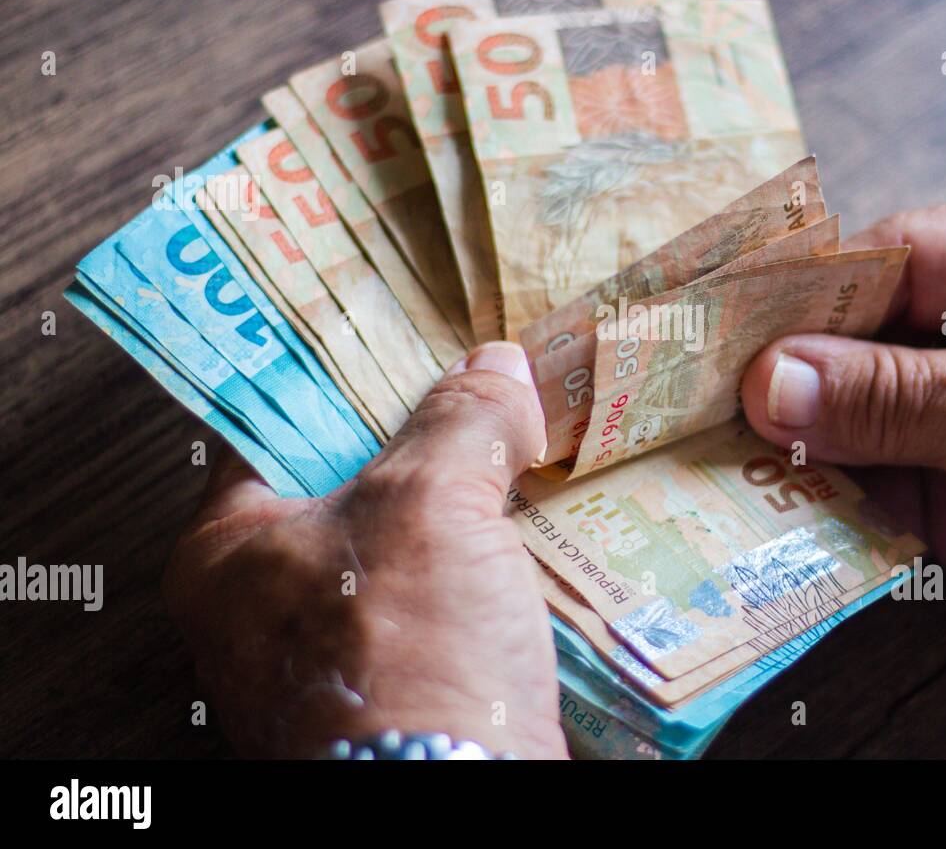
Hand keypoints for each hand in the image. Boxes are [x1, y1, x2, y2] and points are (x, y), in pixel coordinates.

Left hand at [164, 341, 567, 758]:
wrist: (453, 795)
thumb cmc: (401, 660)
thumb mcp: (430, 504)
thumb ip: (460, 421)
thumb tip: (497, 369)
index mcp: (225, 553)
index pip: (276, 429)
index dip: (345, 377)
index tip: (401, 343)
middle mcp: (262, 609)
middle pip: (347, 487)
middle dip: (419, 443)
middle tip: (472, 392)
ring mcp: (329, 656)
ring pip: (400, 548)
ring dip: (458, 508)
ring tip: (514, 453)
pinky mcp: (394, 691)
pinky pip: (437, 603)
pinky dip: (478, 568)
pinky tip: (527, 538)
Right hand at [741, 205, 945, 755]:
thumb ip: (894, 397)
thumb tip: (770, 379)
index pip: (908, 254)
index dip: (820, 287)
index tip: (735, 319)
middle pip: (877, 334)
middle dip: (808, 373)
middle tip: (721, 397)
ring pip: (867, 411)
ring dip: (817, 443)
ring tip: (749, 459)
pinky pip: (880, 477)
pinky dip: (840, 496)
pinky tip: (797, 507)